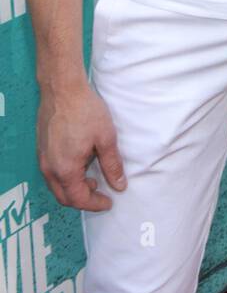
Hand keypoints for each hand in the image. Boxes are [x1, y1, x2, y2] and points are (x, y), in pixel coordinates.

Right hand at [37, 81, 126, 209]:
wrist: (62, 89)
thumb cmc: (85, 111)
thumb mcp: (106, 139)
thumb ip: (112, 165)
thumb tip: (119, 185)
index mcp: (65, 169)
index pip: (79, 199)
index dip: (95, 204)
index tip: (109, 202)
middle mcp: (50, 168)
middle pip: (64, 197)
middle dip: (83, 199)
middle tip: (101, 193)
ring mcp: (43, 158)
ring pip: (56, 185)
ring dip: (73, 188)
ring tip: (92, 179)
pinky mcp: (41, 148)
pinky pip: (52, 172)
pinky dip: (65, 177)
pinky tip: (79, 164)